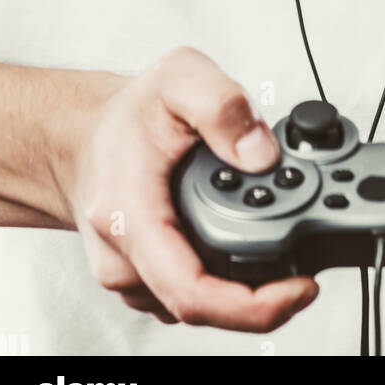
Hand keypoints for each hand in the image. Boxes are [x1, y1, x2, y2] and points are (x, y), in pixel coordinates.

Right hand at [59, 47, 318, 329]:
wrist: (84, 138)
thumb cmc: (127, 115)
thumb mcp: (179, 78)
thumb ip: (223, 105)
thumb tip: (261, 154)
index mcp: (129, 215)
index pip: (191, 292)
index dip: (253, 306)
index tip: (299, 289)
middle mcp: (125, 261)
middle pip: (207, 304)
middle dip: (263, 284)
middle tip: (299, 241)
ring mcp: (134, 279)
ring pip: (204, 302)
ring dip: (245, 277)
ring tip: (267, 226)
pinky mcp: (147, 283)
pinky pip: (196, 294)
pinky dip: (227, 273)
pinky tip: (243, 238)